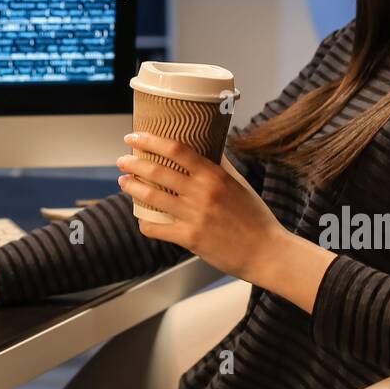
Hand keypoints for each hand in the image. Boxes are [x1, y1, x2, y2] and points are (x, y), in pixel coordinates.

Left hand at [116, 132, 286, 283]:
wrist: (267, 252)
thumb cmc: (255, 217)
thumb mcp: (239, 184)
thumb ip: (220, 165)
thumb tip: (207, 145)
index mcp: (214, 175)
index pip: (177, 149)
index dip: (151, 140)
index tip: (134, 136)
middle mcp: (202, 193)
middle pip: (158, 171)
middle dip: (133, 163)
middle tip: (122, 160)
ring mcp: (195, 216)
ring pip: (152, 198)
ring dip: (132, 188)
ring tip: (123, 182)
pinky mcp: (190, 239)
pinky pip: (157, 229)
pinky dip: (145, 224)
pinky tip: (141, 220)